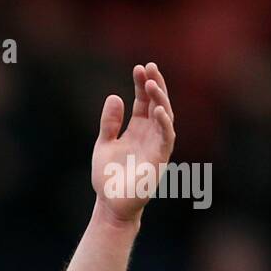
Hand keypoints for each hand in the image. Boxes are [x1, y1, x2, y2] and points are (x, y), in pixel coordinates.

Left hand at [91, 62, 175, 223]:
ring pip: (165, 116)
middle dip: (155, 85)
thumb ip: (110, 122)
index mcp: (137, 129)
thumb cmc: (108, 176)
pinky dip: (163, 122)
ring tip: (152, 83)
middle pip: (157, 103)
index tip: (139, 68)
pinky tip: (157, 109)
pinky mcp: (160, 159)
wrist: (110, 203)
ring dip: (160, 99)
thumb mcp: (104, 144)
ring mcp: (157, 145)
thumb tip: (115, 96)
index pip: (144, 101)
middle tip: (149, 67)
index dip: (142, 84)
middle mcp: (150, 134)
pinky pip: (166, 137)